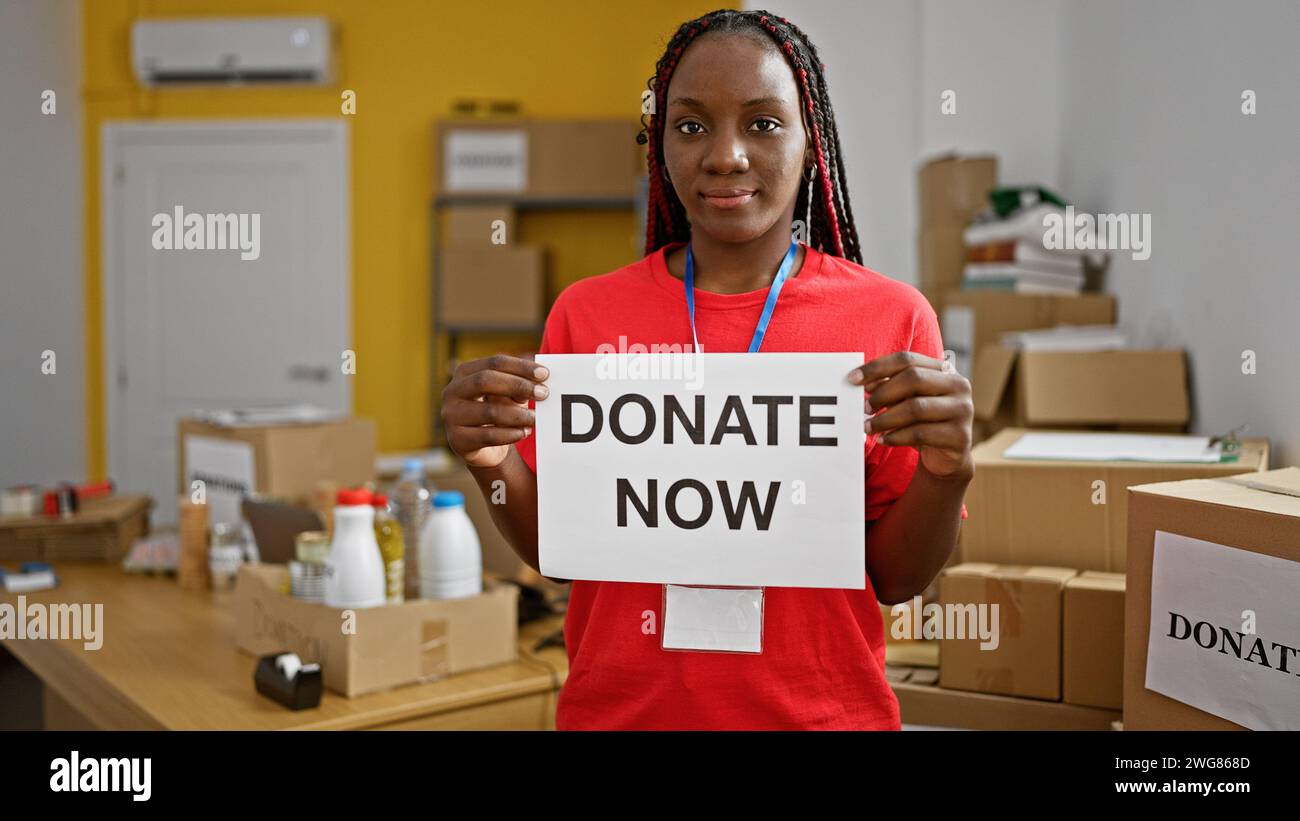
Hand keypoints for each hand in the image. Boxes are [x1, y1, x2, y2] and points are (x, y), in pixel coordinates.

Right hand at [442, 354, 548, 468]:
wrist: (485, 448)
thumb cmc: (498, 412)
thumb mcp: (509, 395)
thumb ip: (519, 386)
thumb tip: (538, 382)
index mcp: (465, 372)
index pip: (494, 362)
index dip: (520, 366)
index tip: (545, 373)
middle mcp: (452, 391)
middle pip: (485, 380)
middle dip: (518, 385)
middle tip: (544, 394)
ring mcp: (451, 416)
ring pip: (489, 412)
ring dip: (518, 415)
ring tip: (536, 419)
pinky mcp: (458, 440)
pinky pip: (488, 436)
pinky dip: (510, 434)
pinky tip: (525, 432)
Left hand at [848, 351, 972, 479]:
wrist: (947, 457)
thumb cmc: (923, 422)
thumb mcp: (907, 400)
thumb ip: (890, 388)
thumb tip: (864, 383)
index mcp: (945, 370)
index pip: (907, 359)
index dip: (877, 367)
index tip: (852, 379)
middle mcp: (959, 386)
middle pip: (914, 379)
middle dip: (883, 393)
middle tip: (864, 407)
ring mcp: (963, 411)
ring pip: (916, 408)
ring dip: (885, 418)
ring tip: (868, 427)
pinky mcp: (959, 436)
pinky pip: (920, 434)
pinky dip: (896, 437)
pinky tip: (883, 439)